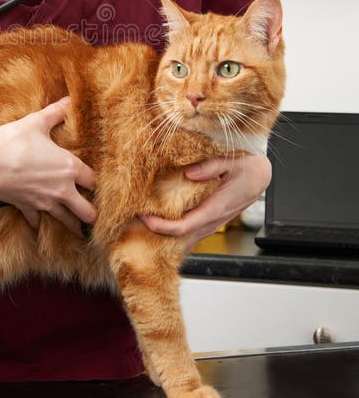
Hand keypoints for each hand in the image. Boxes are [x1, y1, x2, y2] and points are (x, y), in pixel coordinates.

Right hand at [0, 97, 96, 236]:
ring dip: (73, 225)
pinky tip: (39, 223)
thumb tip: (70, 99)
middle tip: (95, 216)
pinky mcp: (26, 207)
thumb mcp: (36, 123)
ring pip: (65, 221)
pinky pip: (36, 220)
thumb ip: (56, 112)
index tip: (98, 185)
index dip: (97, 183)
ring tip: (80, 231)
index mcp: (68, 168)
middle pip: (86, 210)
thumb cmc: (12, 142)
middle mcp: (61, 190)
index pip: (93, 181)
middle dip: (92, 214)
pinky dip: (38, 221)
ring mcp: (43, 202)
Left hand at [139, 154, 271, 248]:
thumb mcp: (232, 159)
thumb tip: (189, 172)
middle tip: (135, 222)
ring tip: (143, 222)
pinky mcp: (212, 219)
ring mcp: (213, 222)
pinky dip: (175, 229)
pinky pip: (191, 230)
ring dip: (165, 233)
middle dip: (158, 234)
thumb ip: (212, 165)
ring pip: (186, 237)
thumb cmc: (248, 166)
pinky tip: (161, 222)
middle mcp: (214, 220)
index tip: (144, 217)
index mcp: (217, 207)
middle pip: (182, 238)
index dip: (162, 226)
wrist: (262, 174)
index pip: (185, 226)